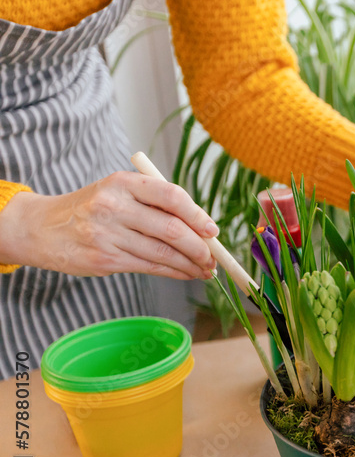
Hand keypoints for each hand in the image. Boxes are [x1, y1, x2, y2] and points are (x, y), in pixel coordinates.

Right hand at [0, 172, 218, 280]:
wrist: (40, 228)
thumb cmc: (91, 209)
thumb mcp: (118, 192)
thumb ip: (155, 203)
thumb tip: (202, 227)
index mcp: (123, 183)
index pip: (171, 196)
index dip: (198, 215)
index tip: (213, 231)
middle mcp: (114, 206)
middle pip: (172, 229)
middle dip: (200, 247)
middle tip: (213, 257)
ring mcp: (107, 235)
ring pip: (163, 253)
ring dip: (191, 264)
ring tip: (205, 269)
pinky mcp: (104, 260)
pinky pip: (149, 267)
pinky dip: (174, 272)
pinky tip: (187, 274)